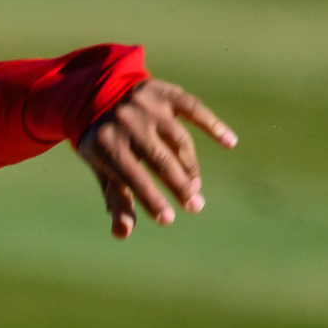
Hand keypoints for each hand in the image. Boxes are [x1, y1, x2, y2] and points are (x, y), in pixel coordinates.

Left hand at [75, 79, 236, 238]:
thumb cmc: (103, 142)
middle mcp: (126, 122)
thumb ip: (115, 198)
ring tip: (194, 186)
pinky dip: (213, 125)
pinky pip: (193, 108)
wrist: (98, 93)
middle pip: (159, 159)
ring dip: (190, 165)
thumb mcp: (101, 168)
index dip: (150, 198)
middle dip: (179, 185)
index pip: (132, 176)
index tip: (168, 219)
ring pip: (178, 140)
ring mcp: (147, 106)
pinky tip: (230, 141)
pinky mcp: (165, 93)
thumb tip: (122, 234)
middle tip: (195, 206)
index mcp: (106, 144)